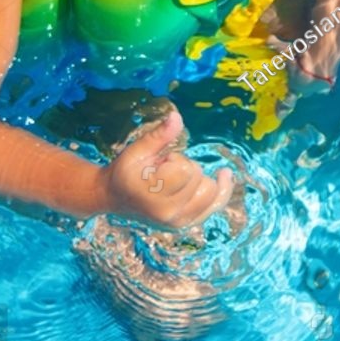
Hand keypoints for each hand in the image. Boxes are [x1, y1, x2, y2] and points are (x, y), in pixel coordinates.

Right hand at [101, 108, 233, 229]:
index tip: (158, 163)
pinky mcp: (187, 223)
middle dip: (185, 168)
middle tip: (162, 172)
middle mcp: (169, 214)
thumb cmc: (125, 171)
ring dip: (197, 179)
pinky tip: (224, 175)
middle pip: (199, 178)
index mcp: (153, 196)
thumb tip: (176, 116)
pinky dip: (222, 189)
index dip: (174, 159)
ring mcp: (179, 222)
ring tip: (175, 180)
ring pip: (211, 191)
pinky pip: (216, 205)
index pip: (184, 170)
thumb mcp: (137, 150)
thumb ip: (158, 135)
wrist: (114, 198)